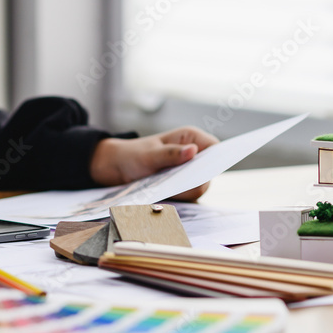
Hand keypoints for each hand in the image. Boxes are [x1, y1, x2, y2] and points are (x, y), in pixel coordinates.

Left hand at [89, 126, 217, 201]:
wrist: (116, 168)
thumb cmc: (131, 155)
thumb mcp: (148, 156)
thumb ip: (170, 154)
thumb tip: (193, 151)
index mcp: (190, 137)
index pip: (215, 148)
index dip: (216, 160)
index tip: (204, 172)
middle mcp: (193, 152)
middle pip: (211, 170)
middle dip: (198, 179)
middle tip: (177, 183)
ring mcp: (189, 169)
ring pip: (201, 184)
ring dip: (187, 189)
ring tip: (167, 186)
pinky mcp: (182, 183)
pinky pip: (190, 193)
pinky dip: (180, 195)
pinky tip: (167, 192)